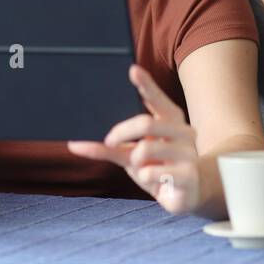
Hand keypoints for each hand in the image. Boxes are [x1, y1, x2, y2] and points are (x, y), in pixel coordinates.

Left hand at [68, 64, 201, 213]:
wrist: (189, 193)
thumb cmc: (158, 166)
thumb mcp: (131, 155)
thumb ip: (108, 148)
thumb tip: (74, 144)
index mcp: (172, 120)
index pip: (157, 99)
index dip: (146, 85)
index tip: (132, 70)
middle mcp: (184, 131)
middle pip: (145, 122)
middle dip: (121, 132)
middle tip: (109, 141)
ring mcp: (189, 152)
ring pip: (146, 149)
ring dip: (136, 162)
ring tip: (143, 169)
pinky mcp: (189, 174)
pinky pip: (151, 172)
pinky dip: (145, 177)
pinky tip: (158, 181)